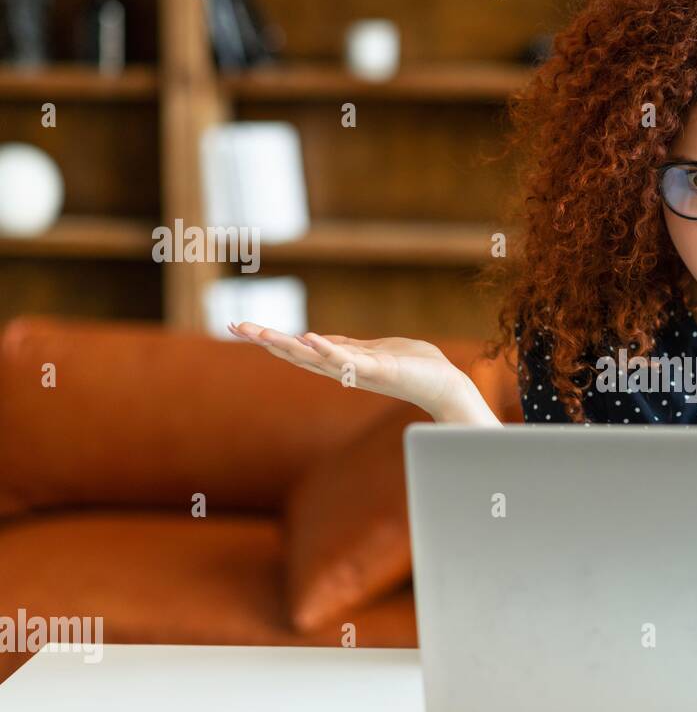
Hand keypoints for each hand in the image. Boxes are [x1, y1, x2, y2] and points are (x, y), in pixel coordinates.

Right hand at [227, 321, 470, 414]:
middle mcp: (344, 370)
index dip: (270, 339)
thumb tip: (318, 340)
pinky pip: (348, 361)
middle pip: (298, 354)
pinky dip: (328, 350)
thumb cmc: (413, 367)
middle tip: (236, 327)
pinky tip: (309, 338)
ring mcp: (359, 371)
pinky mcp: (379, 370)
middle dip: (267, 340)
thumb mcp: (373, 352)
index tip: (240, 327)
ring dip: (288, 345)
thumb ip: (347, 348)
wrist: (445, 385)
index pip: (299, 350)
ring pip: (316, 358)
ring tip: (261, 333)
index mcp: (342, 363)